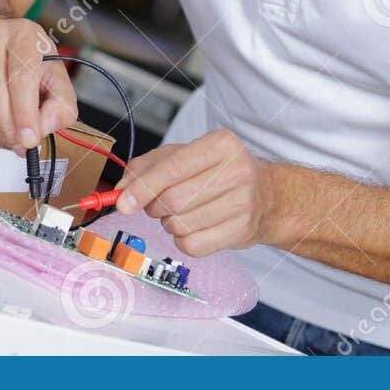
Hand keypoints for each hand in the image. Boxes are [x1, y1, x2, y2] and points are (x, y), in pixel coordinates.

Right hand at [0, 18, 76, 151]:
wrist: (3, 43)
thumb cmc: (34, 61)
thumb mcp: (58, 76)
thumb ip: (62, 104)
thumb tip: (44, 126)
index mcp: (23, 34)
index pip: (21, 76)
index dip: (25, 113)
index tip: (30, 139)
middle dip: (9, 128)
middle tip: (21, 145)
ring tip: (11, 139)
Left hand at [115, 130, 279, 257]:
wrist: (267, 195)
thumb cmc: (217, 171)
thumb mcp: (183, 155)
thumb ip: (147, 167)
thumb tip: (121, 190)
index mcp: (220, 144)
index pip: (172, 168)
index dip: (142, 188)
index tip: (122, 203)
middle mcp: (236, 170)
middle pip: (172, 200)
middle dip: (153, 207)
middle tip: (156, 205)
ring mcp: (243, 202)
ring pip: (180, 224)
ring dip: (169, 223)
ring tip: (181, 213)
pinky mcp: (242, 230)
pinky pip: (193, 245)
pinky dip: (183, 240)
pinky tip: (193, 227)